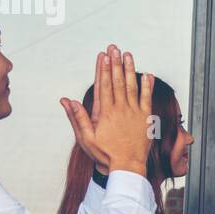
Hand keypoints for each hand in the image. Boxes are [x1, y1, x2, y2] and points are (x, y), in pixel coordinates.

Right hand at [61, 45, 153, 177]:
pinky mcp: (145, 118)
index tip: (103, 55)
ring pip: (132, 86)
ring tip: (128, 55)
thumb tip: (67, 100)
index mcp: (105, 112)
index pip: (103, 85)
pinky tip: (147, 75)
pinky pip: (147, 98)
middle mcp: (120, 109)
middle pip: (117, 81)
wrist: (127, 166)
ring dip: (130, 69)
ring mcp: (134, 112)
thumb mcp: (85, 138)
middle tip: (114, 48)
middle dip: (115, 63)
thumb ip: (77, 118)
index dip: (102, 68)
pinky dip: (147, 86)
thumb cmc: (105, 154)